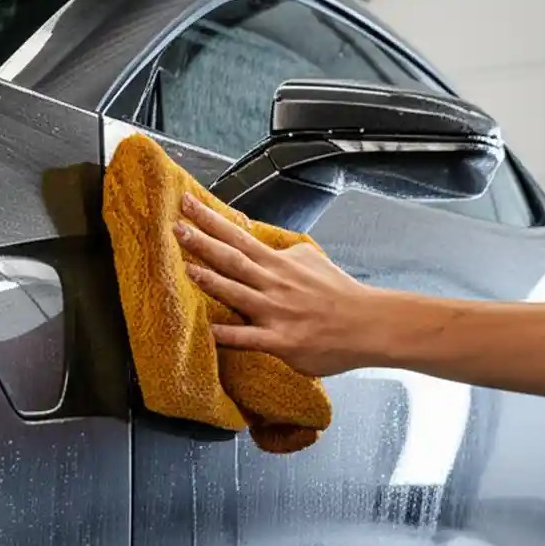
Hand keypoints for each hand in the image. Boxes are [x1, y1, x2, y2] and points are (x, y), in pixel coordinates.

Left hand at [175, 193, 379, 376]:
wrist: (369, 324)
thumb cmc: (340, 295)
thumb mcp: (312, 261)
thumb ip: (284, 254)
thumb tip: (268, 244)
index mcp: (279, 264)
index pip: (238, 236)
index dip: (210, 220)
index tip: (187, 203)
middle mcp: (274, 284)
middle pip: (232, 258)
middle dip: (202, 241)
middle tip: (175, 226)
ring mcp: (276, 312)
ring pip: (237, 292)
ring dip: (210, 280)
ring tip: (185, 267)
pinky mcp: (282, 341)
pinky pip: (249, 338)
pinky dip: (228, 334)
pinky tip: (207, 331)